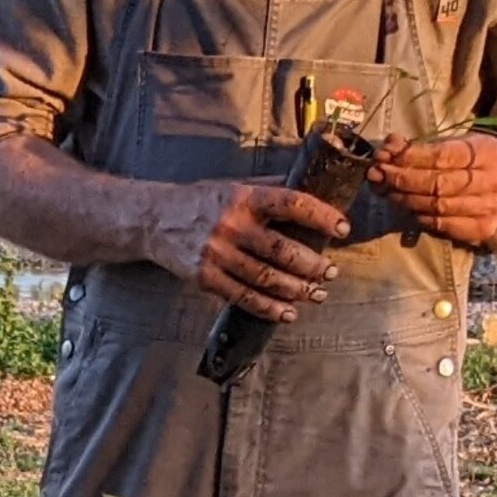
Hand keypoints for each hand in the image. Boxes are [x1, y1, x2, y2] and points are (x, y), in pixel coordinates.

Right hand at [155, 181, 350, 322]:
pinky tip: (288, 312)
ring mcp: (217, 254)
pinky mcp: (206, 278)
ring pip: (266, 278)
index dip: (321, 216)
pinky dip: (269, 308)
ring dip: (297, 289)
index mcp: (243, 198)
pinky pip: (243, 297)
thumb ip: (269, 188)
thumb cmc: (201, 201)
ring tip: (317, 293)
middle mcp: (231, 225)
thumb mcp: (234, 186)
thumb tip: (311, 184)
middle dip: (313, 263)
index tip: (343, 228)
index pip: (291, 204)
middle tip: (331, 270)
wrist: (153, 220)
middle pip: (282, 249)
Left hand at [370, 132, 496, 247]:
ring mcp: (487, 208)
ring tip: (385, 190)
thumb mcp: (463, 144)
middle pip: (437, 183)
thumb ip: (428, 146)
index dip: (410, 158)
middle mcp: (490, 181)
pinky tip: (406, 207)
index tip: (385, 156)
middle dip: (401, 179)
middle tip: (376, 175)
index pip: (442, 156)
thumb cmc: (480, 162)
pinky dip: (419, 216)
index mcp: (486, 153)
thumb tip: (391, 144)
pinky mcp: (480, 229)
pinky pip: (441, 225)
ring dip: (404, 198)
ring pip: (436, 206)